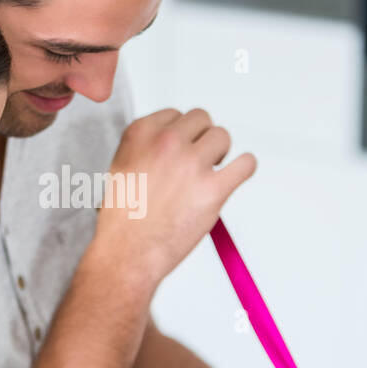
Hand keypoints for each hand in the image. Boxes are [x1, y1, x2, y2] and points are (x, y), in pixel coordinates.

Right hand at [95, 109, 255, 286]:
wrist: (127, 253)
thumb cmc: (122, 219)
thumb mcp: (120, 168)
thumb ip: (146, 149)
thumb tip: (175, 144)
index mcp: (141, 134)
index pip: (174, 114)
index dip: (181, 134)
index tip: (180, 149)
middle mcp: (167, 142)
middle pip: (201, 119)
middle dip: (201, 138)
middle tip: (198, 161)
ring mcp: (191, 164)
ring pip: (222, 137)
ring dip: (220, 153)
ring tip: (211, 173)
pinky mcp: (213, 189)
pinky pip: (245, 164)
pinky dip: (244, 168)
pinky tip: (235, 175)